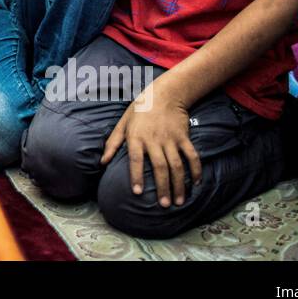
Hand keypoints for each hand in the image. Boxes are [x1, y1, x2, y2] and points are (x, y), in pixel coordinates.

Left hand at [101, 85, 201, 207]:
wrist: (163, 94)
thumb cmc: (139, 111)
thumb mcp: (122, 124)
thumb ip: (112, 143)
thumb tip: (102, 162)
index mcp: (136, 137)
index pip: (135, 159)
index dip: (136, 176)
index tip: (138, 193)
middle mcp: (154, 139)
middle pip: (160, 166)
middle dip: (162, 187)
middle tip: (164, 205)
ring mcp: (170, 138)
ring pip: (177, 165)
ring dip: (179, 184)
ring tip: (178, 201)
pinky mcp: (183, 137)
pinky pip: (192, 155)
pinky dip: (195, 170)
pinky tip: (195, 183)